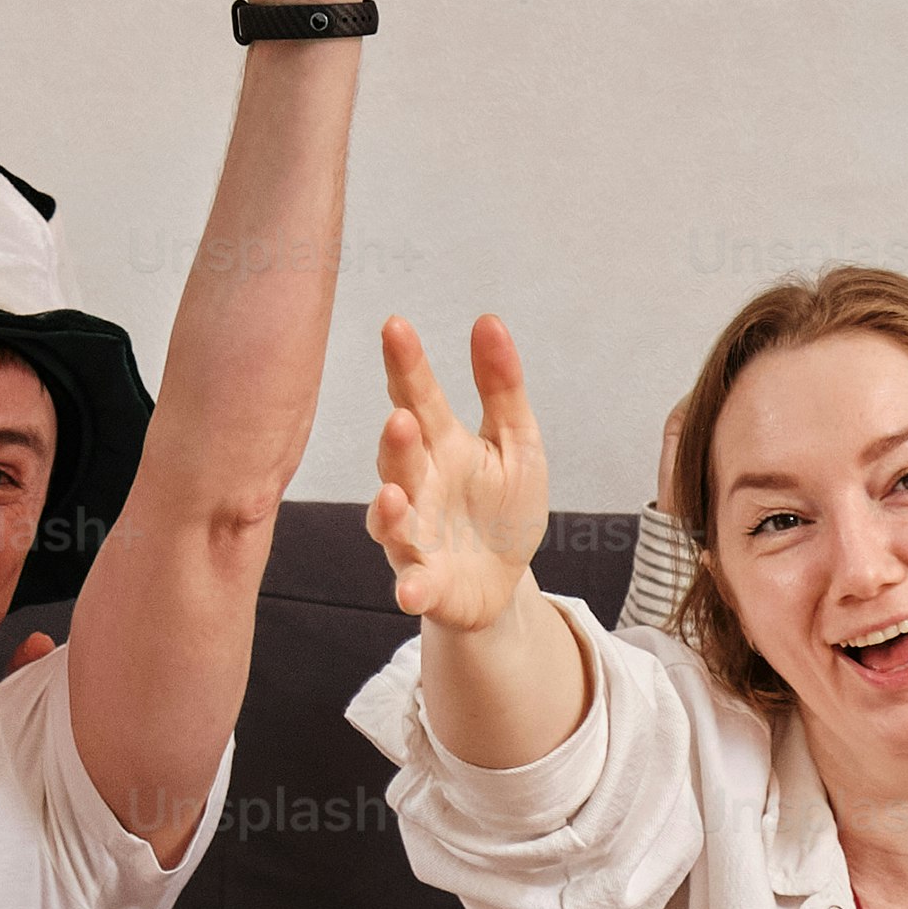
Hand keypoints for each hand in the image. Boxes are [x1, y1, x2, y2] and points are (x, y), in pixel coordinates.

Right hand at [371, 313, 549, 637]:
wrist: (502, 580)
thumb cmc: (503, 504)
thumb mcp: (517, 441)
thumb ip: (501, 387)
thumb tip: (488, 320)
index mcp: (442, 444)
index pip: (419, 397)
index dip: (406, 365)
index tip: (396, 327)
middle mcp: (418, 486)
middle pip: (400, 459)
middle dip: (397, 441)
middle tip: (402, 418)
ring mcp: (415, 535)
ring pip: (393, 519)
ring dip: (390, 509)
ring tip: (394, 494)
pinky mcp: (424, 582)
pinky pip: (413, 583)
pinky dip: (411, 587)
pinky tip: (412, 588)